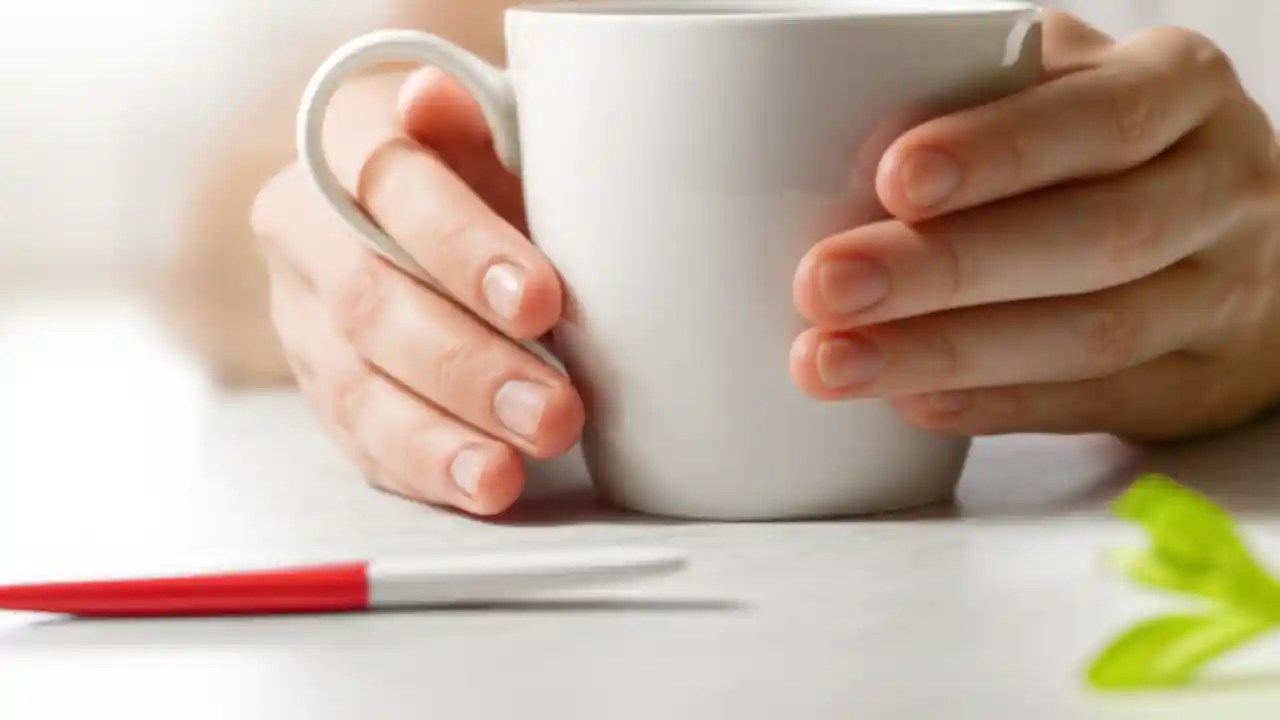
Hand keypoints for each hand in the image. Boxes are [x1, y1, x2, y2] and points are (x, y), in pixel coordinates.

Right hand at [251, 69, 582, 514]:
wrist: (438, 217)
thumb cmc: (482, 172)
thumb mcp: (493, 134)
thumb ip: (473, 124)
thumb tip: (431, 99)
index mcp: (345, 152)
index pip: (397, 195)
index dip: (466, 252)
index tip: (541, 302)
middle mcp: (307, 239)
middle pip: (372, 308)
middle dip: (468, 368)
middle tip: (553, 411)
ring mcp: (304, 324)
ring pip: (355, 390)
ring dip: (439, 440)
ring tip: (507, 473)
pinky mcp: (324, 392)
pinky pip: (360, 444)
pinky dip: (424, 471)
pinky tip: (477, 486)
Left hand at [791, 12, 1279, 441]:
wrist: (1230, 245)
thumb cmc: (1103, 147)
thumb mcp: (1063, 86)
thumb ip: (981, 95)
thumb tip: (837, 148)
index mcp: (1182, 88)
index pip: (1103, 119)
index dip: (1001, 152)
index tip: (894, 180)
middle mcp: (1222, 189)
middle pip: (1097, 238)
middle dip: (947, 268)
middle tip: (824, 285)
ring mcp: (1223, 296)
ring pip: (1093, 336)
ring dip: (948, 353)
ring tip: (832, 361)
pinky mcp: (1198, 384)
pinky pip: (1092, 403)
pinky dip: (993, 406)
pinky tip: (911, 404)